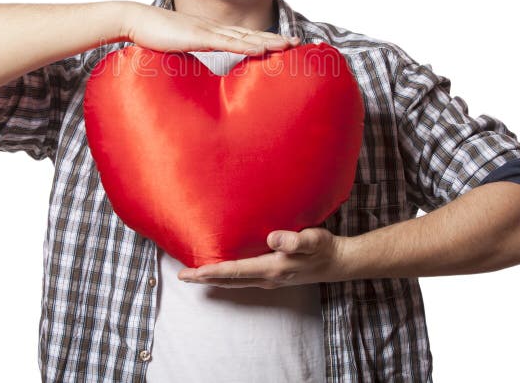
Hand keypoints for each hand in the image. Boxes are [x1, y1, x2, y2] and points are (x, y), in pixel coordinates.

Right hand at [119, 1, 299, 54]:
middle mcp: (213, 29)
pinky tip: (261, 50)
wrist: (134, 20)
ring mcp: (206, 31)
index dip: (265, 39)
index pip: (243, 37)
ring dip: (268, 41)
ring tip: (288, 45)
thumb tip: (198, 77)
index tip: (284, 44)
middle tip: (298, 43)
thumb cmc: (152, 36)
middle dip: (276, 39)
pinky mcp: (197, 37)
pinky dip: (245, 46)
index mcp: (210, 33)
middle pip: (251, 35)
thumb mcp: (177, 51)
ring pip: (244, 37)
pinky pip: (225, 43)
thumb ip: (190, 59)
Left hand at [177, 228, 345, 288]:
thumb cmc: (324, 248)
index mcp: (272, 268)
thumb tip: (272, 238)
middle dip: (205, 279)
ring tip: (195, 275)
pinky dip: (228, 276)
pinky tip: (222, 271)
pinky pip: (243, 278)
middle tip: (182, 277)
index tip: (191, 272)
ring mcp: (270, 279)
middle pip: (229, 280)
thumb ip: (294, 239)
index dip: (211, 271)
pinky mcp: (273, 275)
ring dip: (214, 278)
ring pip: (235, 281)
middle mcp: (267, 277)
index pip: (234, 271)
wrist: (338, 262)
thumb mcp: (312, 239)